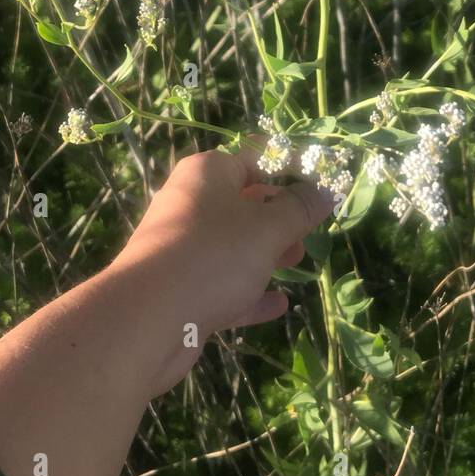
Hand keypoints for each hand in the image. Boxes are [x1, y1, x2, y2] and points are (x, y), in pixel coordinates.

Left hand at [108, 147, 334, 395]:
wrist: (147, 319)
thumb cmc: (214, 255)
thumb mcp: (268, 227)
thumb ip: (300, 208)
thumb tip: (326, 189)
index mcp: (207, 174)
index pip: (256, 156)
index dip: (291, 166)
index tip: (321, 181)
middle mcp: (190, 204)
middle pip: (243, 201)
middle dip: (279, 215)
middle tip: (309, 228)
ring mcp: (182, 249)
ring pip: (232, 245)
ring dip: (265, 252)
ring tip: (297, 260)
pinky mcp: (180, 289)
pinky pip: (222, 284)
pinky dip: (249, 291)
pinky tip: (277, 304)